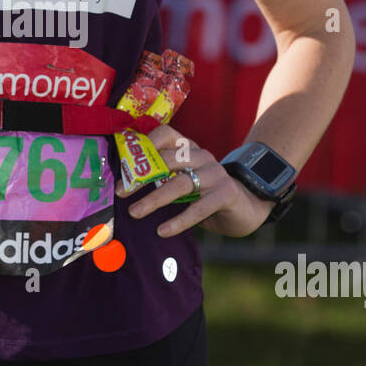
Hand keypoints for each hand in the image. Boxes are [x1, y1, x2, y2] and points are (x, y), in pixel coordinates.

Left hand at [117, 125, 274, 238]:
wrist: (244, 207)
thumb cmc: (204, 195)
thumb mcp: (182, 182)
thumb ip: (161, 179)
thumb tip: (124, 188)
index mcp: (188, 149)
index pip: (166, 135)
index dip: (145, 145)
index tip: (125, 165)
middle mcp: (201, 156)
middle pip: (167, 161)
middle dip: (141, 178)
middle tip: (121, 194)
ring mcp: (216, 173)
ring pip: (181, 183)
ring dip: (155, 199)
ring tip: (135, 213)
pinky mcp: (226, 193)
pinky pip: (199, 208)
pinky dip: (179, 220)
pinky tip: (163, 231)